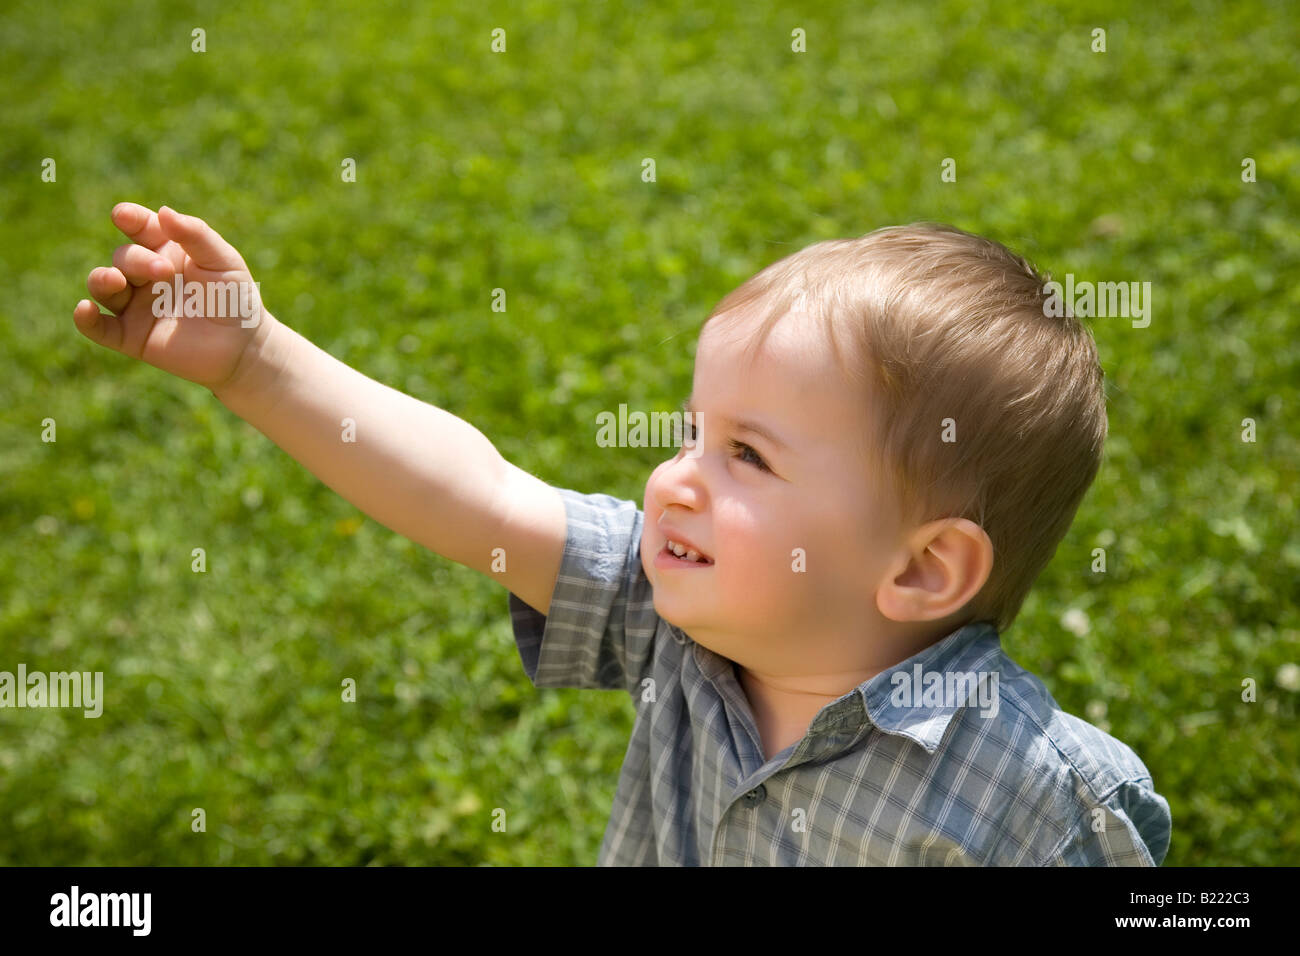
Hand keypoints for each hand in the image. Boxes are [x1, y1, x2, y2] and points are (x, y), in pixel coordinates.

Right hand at [74, 203, 274, 390]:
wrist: (244, 346)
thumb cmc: (234, 297)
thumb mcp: (222, 260)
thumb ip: (195, 234)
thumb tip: (163, 211)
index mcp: (166, 250)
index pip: (139, 227)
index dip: (129, 219)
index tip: (123, 216)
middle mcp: (145, 275)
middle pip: (123, 257)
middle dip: (137, 260)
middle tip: (165, 272)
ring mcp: (136, 305)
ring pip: (103, 286)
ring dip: (103, 280)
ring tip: (115, 280)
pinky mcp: (132, 336)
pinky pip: (99, 328)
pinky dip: (86, 319)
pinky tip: (84, 310)